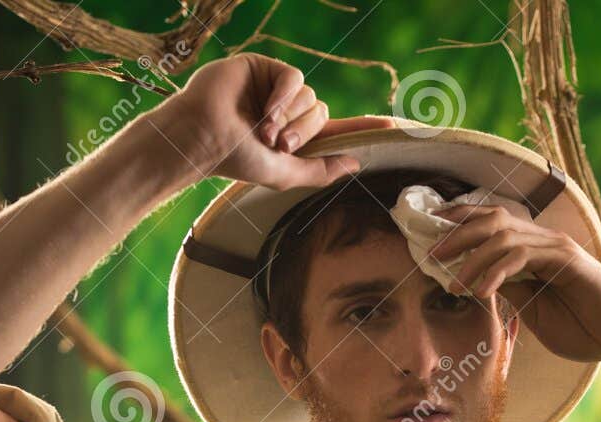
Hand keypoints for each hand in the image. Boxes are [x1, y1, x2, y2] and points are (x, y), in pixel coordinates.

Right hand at [148, 53, 394, 190]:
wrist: (205, 138)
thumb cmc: (236, 160)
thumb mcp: (285, 174)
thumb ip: (321, 170)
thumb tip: (356, 164)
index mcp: (294, 134)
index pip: (337, 129)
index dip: (365, 127)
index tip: (395, 127)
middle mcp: (287, 110)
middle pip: (322, 114)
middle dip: (303, 132)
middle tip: (276, 144)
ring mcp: (275, 88)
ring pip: (310, 97)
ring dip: (290, 118)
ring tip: (262, 130)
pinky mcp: (264, 68)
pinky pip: (295, 78)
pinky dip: (284, 96)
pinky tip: (265, 109)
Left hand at [429, 203, 600, 363]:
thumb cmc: (586, 329)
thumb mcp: (534, 311)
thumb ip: (511, 291)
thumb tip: (475, 280)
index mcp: (534, 252)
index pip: (490, 225)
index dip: (457, 224)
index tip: (427, 237)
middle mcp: (543, 241)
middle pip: (490, 219)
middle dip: (455, 232)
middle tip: (428, 251)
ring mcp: (556, 247)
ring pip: (502, 234)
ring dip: (470, 256)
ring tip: (451, 281)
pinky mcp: (568, 260)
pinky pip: (523, 255)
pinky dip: (496, 270)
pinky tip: (480, 291)